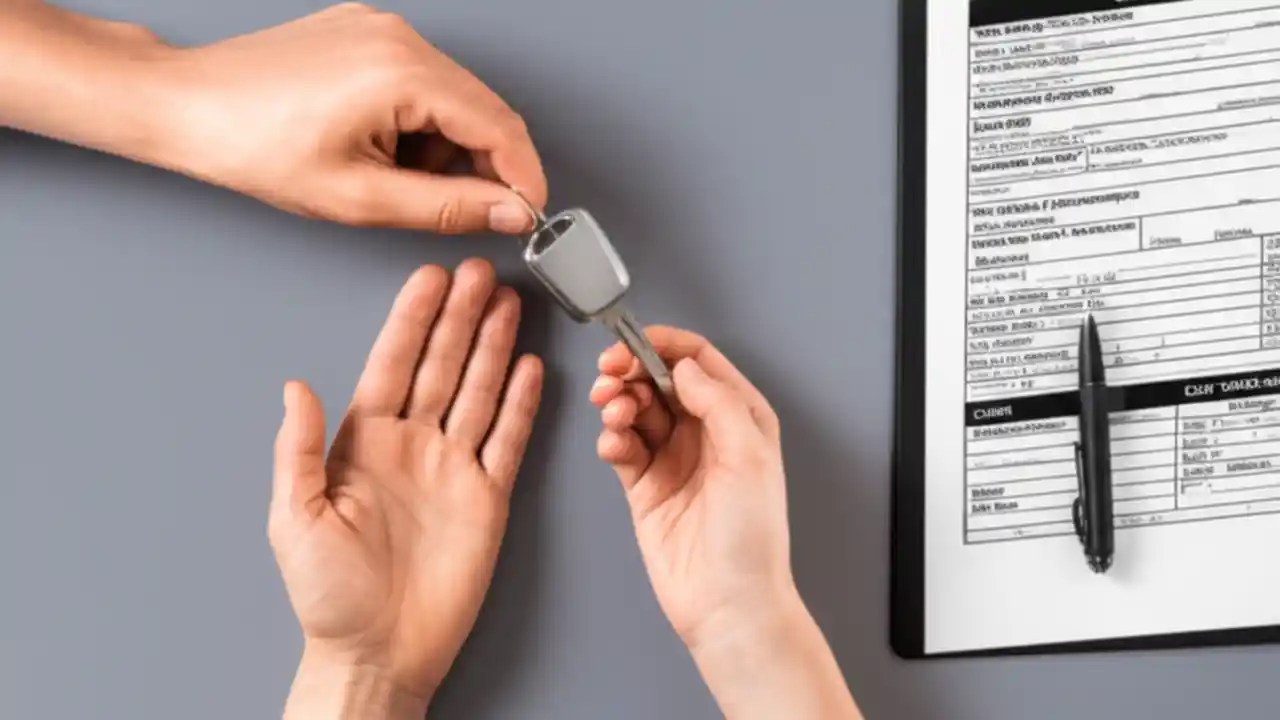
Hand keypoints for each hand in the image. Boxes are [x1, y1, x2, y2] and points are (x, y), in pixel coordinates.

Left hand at [0, 3, 545, 233]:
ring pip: (454, 97)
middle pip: (484, 108)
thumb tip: (512, 212)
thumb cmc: (257, 149)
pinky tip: (385, 151)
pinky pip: (420, 81)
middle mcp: (401, 38)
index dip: (524, 178)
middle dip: (486, 166)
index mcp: (404, 72)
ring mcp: (383, 29)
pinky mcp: (365, 32)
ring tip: (398, 181)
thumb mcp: (360, 196)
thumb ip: (448, 207)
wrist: (187, 106)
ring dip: (449, 147)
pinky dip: (421, 123)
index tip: (530, 218)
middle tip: (468, 213)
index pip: (500, 126)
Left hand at [270, 259, 542, 717]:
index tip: (429, 277)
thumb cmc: (328, 595)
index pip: (392, 364)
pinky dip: (520, 404)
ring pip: (478, 391)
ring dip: (493, 346)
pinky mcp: (488, 498)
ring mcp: (453, 468)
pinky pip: (508, 440)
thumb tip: (295, 386)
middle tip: (479, 270)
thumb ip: (300, 450)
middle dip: (460, 317)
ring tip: (509, 302)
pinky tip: (528, 367)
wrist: (380, 652)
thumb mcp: (296, 519)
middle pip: (441, 366)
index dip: (412, 320)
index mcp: (364, 443)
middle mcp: (412, 445)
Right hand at [591, 327, 859, 718]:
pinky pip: (620, 446)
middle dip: (630, 370)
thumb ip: (717, 402)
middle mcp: (706, 433)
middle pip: (659, 380)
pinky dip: (610, 438)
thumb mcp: (748, 456)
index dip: (663, 343)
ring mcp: (673, 459)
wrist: (728, 604)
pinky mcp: (645, 486)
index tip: (632, 341)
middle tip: (609, 374)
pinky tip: (613, 445)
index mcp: (740, 417)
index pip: (697, 361)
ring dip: (617, 402)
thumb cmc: (751, 539)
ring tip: (612, 413)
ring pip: (635, 409)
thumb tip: (684, 367)